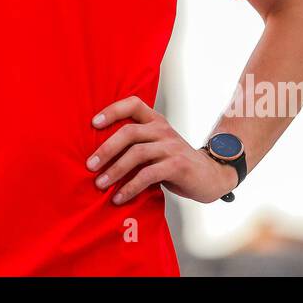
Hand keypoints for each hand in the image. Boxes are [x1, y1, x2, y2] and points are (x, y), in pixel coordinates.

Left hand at [86, 95, 237, 204]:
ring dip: (114, 170)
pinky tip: (119, 197)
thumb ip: (136, 145)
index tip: (93, 123)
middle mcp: (163, 130)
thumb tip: (100, 156)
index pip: (133, 104)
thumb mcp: (157, 147)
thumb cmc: (177, 162)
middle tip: (90, 165)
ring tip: (100, 184)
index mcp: (156, 121)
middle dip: (106, 149)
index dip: (112, 110)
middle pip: (129, 132)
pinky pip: (147, 175)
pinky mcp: (177, 165)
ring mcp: (171, 147)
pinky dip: (130, 187)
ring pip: (136, 154)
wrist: (211, 176)